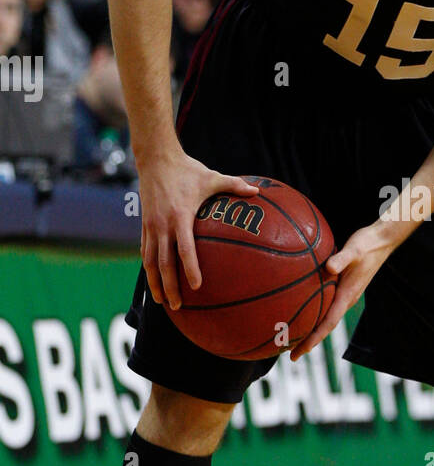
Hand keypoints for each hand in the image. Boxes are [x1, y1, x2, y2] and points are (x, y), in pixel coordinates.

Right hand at [138, 146, 259, 310]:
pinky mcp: (143, 225)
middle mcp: (162, 225)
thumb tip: (257, 192)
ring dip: (155, 283)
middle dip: (169, 287)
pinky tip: (154, 281)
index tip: (197, 286)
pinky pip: (145, 252)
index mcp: (180, 217)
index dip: (190, 269)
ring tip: (161, 302)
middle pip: (163, 264)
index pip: (184, 249)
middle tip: (178, 306)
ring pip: (149, 262)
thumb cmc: (187, 169)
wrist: (154, 158)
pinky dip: (148, 269)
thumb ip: (234, 185)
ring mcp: (150, 226)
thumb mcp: (212, 177)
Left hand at [290, 221, 396, 359]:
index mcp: (347, 295)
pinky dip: (314, 314)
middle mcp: (346, 299)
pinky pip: (326, 306)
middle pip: (325, 327)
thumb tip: (328, 268)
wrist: (381, 240)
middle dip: (308, 342)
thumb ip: (341, 259)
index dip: (313, 339)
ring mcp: (345, 295)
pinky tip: (302, 311)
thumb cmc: (367, 244)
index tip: (300, 352)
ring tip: (292, 339)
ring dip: (311, 330)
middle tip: (290, 355)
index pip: (328, 323)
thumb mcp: (354, 250)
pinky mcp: (343, 288)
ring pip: (326, 318)